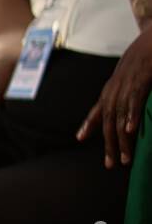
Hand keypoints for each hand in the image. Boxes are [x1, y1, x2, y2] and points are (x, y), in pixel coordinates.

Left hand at [77, 26, 151, 167]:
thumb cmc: (142, 60)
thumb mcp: (128, 78)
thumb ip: (124, 95)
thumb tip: (124, 116)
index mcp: (111, 89)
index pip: (98, 110)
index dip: (89, 124)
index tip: (80, 138)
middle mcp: (115, 89)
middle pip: (108, 121)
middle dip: (109, 144)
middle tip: (111, 164)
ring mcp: (126, 85)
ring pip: (120, 116)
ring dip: (122, 139)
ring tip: (124, 158)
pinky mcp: (141, 80)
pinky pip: (134, 101)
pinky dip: (132, 115)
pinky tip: (131, 130)